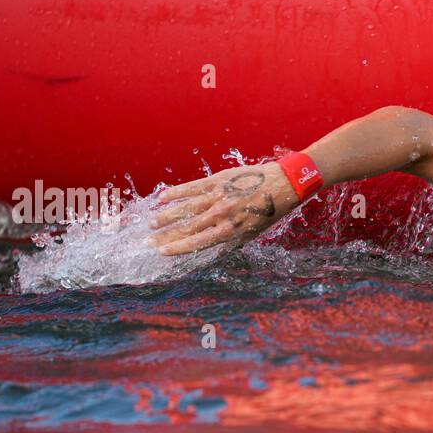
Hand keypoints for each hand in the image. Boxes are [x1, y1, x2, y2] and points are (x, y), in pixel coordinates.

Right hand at [150, 163, 296, 254]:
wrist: (283, 184)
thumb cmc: (268, 212)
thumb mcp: (251, 234)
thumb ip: (229, 242)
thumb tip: (209, 252)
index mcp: (230, 230)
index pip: (197, 242)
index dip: (177, 248)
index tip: (162, 251)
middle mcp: (221, 214)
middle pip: (187, 227)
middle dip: (166, 235)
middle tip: (149, 240)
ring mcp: (218, 196)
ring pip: (185, 208)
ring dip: (166, 216)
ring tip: (151, 222)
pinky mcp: (217, 180)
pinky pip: (191, 187)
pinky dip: (176, 193)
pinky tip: (162, 199)